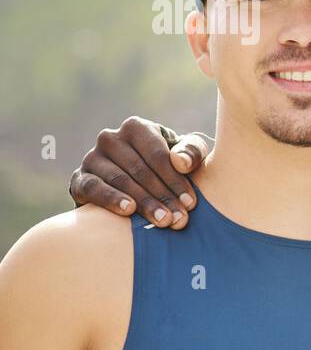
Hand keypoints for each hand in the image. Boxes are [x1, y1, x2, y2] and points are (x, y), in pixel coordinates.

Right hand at [68, 117, 209, 229]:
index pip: (157, 155)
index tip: (191, 203)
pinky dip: (111, 199)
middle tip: (179, 219)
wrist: (135, 184)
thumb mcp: (186, 155)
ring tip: (163, 221)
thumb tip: (181, 162)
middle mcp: (110, 139)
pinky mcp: (79, 179)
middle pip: (140, 170)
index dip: (175, 180)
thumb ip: (192, 152)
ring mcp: (92, 158)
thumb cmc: (169, 165)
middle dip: (163, 197)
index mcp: (137, 128)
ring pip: (120, 180)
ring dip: (144, 203)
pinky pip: (93, 188)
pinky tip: (128, 210)